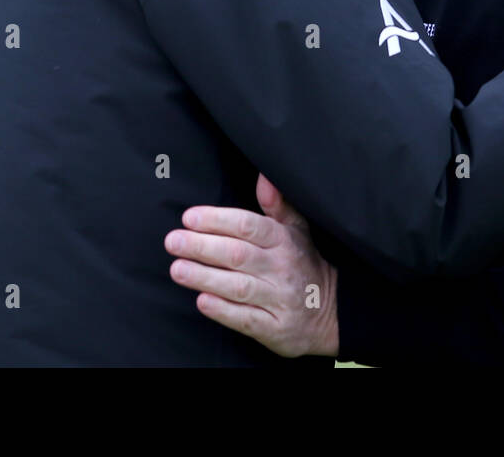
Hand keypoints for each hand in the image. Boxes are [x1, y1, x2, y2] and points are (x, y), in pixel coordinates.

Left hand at [164, 174, 339, 357]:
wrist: (330, 310)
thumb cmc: (301, 263)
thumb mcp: (296, 230)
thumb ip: (277, 204)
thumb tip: (264, 177)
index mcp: (284, 240)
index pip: (248, 226)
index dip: (218, 220)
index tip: (190, 217)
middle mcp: (281, 267)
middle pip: (238, 254)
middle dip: (203, 247)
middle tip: (173, 241)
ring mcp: (279, 298)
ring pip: (238, 286)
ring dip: (205, 277)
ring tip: (177, 269)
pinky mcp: (274, 327)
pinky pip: (246, 319)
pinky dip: (223, 310)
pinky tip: (202, 300)